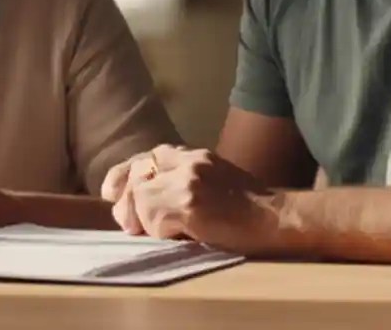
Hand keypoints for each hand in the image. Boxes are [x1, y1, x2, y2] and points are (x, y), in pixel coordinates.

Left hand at [106, 145, 277, 253]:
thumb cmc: (248, 208)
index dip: (123, 176)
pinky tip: (183, 235)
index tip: (113, 193)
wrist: (277, 217)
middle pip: (136, 175)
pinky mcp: (190, 202)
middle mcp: (187, 161)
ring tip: (168, 232)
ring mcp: (188, 180)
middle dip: (127, 202)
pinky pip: (154, 219)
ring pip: (141, 197)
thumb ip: (179, 182)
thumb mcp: (212, 181)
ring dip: (146, 221)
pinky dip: (161, 233)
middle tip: (132, 225)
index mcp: (192, 155)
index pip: (145, 157)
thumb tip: (139, 199)